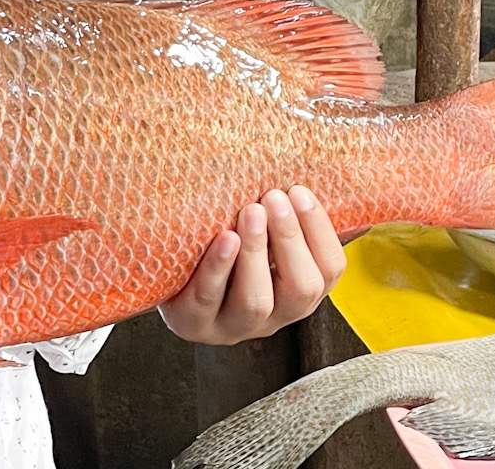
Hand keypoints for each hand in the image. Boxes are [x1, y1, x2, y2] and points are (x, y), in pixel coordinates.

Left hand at [158, 187, 346, 345]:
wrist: (165, 278)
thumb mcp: (256, 234)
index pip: (329, 270)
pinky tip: (223, 238)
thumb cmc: (218, 246)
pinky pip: (208, 299)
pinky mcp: (193, 323)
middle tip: (273, 198)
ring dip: (256, 253)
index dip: (320, 231)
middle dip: (289, 239)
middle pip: (300, 290)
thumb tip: (294, 167)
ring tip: (250, 212)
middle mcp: (271, 317)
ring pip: (256, 300)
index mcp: (296, 293)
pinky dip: (218, 267)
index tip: (299, 191)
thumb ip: (277, 215)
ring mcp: (232, 326)